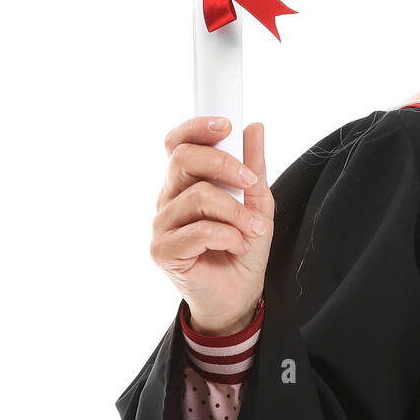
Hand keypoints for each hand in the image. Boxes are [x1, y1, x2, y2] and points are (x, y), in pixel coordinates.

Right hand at [150, 118, 273, 334]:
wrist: (240, 294)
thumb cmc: (243, 247)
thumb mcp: (257, 202)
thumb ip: (253, 167)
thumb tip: (254, 127)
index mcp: (185, 183)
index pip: (177, 143)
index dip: (197, 128)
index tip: (227, 125)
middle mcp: (167, 199)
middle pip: (183, 159)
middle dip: (224, 164)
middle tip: (251, 183)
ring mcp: (161, 225)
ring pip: (197, 196)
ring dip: (236, 211)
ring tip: (253, 228)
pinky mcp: (162, 252)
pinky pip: (197, 230)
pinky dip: (227, 235)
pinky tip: (237, 245)